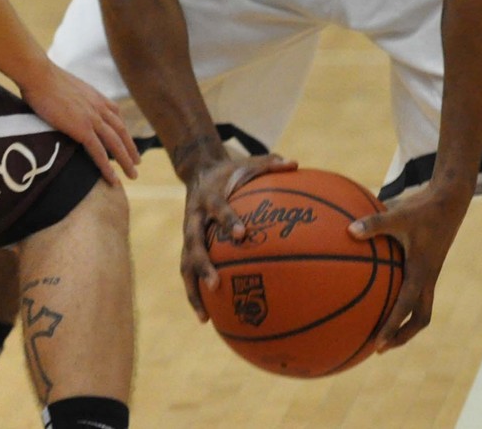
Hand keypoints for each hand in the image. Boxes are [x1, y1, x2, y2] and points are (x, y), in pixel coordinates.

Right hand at [17, 64, 139, 185]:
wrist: (38, 74)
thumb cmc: (41, 77)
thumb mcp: (64, 85)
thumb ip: (69, 96)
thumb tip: (60, 101)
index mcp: (94, 96)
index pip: (115, 114)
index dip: (121, 129)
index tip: (125, 139)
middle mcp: (98, 107)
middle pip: (121, 131)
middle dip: (130, 148)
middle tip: (137, 162)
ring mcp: (92, 118)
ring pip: (115, 144)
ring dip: (125, 161)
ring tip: (132, 174)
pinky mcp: (82, 128)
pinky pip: (99, 152)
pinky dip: (107, 166)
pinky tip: (112, 179)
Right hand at [181, 152, 296, 319]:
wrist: (199, 170)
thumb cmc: (232, 170)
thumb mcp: (249, 162)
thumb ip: (270, 164)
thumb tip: (295, 163)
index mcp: (209, 197)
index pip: (218, 208)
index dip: (228, 220)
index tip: (243, 234)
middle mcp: (194, 218)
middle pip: (193, 244)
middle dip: (203, 264)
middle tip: (217, 284)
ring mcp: (189, 235)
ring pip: (185, 265)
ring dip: (194, 290)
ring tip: (204, 316)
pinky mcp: (189, 247)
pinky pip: (190, 274)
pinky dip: (196, 296)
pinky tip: (207, 319)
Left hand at [348, 182, 471, 349]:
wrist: (449, 200)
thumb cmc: (424, 208)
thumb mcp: (399, 215)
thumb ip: (375, 223)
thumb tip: (349, 231)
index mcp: (422, 272)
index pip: (407, 308)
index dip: (393, 327)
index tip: (378, 344)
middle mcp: (427, 277)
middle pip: (420, 317)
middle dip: (402, 334)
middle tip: (380, 347)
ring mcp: (428, 272)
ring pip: (419, 306)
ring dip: (403, 319)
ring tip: (379, 328)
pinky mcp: (424, 263)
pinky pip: (412, 287)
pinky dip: (397, 295)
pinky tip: (377, 288)